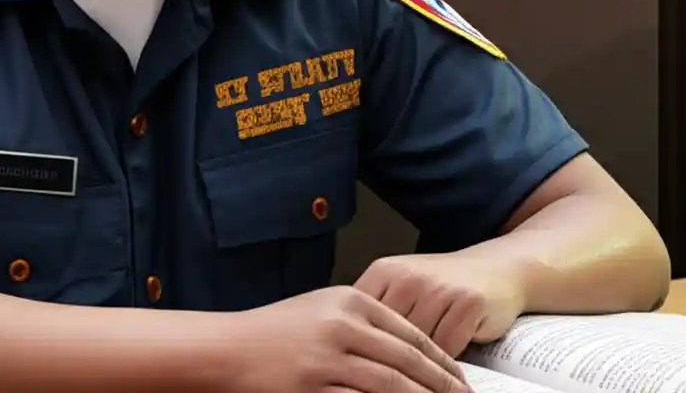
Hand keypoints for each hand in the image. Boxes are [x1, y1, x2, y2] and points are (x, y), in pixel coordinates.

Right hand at [227, 285, 470, 392]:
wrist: (225, 348)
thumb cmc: (271, 333)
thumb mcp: (321, 311)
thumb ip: (361, 323)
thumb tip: (403, 350)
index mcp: (351, 301)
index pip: (412, 333)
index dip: (442, 361)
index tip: (461, 380)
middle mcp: (344, 324)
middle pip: (409, 360)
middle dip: (443, 385)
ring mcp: (329, 356)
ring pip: (392, 383)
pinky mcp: (313, 385)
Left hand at [354, 252, 526, 357]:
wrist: (496, 269)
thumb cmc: (443, 286)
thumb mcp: (400, 288)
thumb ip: (374, 312)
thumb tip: (341, 350)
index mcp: (383, 271)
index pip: (357, 320)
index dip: (358, 346)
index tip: (356, 365)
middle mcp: (409, 277)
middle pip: (386, 336)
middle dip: (388, 358)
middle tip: (390, 369)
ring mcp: (439, 289)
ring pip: (416, 347)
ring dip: (419, 363)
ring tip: (420, 369)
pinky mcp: (469, 303)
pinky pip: (448, 348)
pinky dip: (446, 360)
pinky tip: (446, 363)